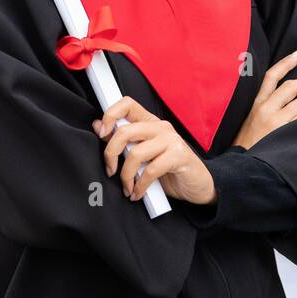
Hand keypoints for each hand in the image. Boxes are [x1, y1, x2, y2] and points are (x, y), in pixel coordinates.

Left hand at [93, 96, 215, 205]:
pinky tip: (138, 193)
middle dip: (111, 154)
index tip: (102, 135)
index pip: (126, 104)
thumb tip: (98, 126)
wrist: (198, 186)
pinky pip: (150, 170)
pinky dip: (140, 185)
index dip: (109, 115)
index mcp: (150, 122)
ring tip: (128, 189)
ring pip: (135, 153)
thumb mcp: (142, 156)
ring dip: (126, 176)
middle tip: (110, 171)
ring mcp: (171, 140)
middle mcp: (160, 127)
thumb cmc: (168, 170)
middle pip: (124, 131)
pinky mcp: (179, 156)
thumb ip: (123, 142)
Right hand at [232, 49, 296, 150]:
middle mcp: (265, 109)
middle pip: (292, 86)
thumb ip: (264, 109)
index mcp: (256, 103)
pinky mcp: (283, 133)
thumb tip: (285, 101)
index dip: (286, 63)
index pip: (272, 76)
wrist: (240, 167)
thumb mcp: (249, 121)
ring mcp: (275, 121)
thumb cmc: (246, 146)